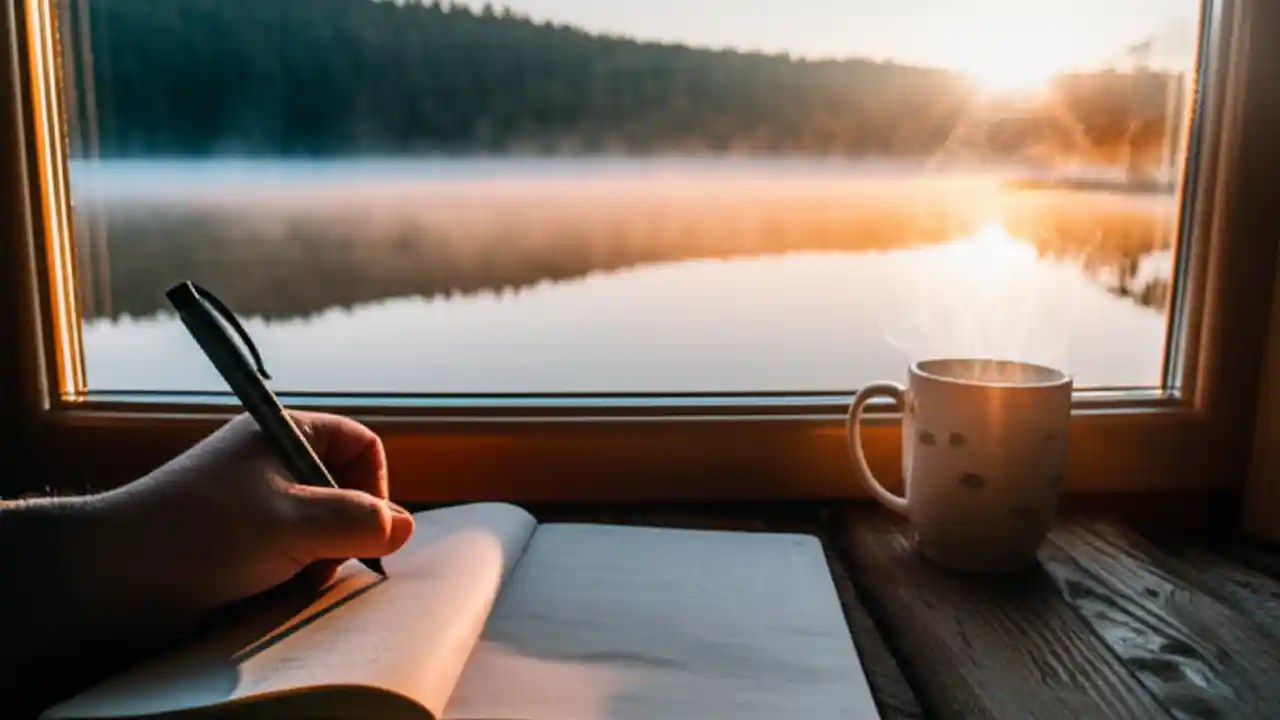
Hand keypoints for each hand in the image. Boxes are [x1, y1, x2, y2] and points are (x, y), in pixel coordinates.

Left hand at [71, 412, 414, 629]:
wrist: (110, 573)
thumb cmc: (198, 533)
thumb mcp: (293, 524)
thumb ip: (358, 522)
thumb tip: (405, 527)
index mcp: (283, 434)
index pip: (361, 446)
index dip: (376, 486)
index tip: (368, 527)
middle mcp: (271, 461)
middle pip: (344, 489)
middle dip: (346, 531)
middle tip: (325, 562)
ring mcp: (254, 501)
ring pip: (320, 526)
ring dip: (320, 558)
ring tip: (292, 579)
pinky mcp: (238, 538)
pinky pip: (290, 551)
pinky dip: (294, 572)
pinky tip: (273, 589)